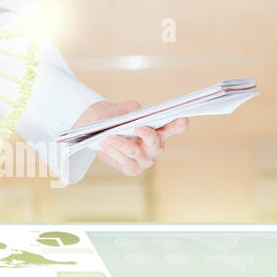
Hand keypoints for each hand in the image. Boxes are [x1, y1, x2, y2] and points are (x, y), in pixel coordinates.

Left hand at [72, 99, 189, 176]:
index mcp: (156, 129)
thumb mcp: (120, 109)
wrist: (94, 128)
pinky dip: (116, 154)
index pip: (173, 127)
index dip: (179, 125)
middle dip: (149, 137)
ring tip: (109, 138)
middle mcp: (154, 146)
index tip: (182, 118)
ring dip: (124, 146)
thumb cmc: (111, 117)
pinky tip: (106, 145)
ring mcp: (144, 158)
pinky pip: (127, 163)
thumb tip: (136, 116)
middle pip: (157, 145)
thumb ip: (130, 111)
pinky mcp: (132, 168)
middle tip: (138, 128)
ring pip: (139, 155)